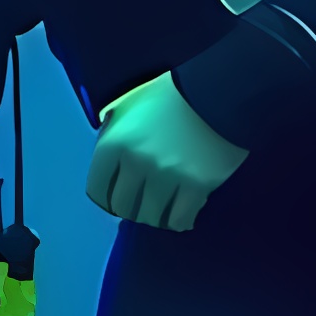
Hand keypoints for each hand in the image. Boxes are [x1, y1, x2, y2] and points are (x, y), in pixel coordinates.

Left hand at [86, 75, 247, 233]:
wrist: (219, 94)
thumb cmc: (170, 97)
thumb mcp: (128, 107)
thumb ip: (114, 133)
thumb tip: (108, 161)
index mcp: (115, 143)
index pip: (97, 189)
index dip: (105, 197)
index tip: (113, 198)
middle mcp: (137, 163)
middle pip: (122, 207)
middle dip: (128, 209)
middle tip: (138, 205)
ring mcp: (167, 177)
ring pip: (150, 217)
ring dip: (153, 217)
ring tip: (159, 210)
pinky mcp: (197, 186)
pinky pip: (179, 219)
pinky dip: (178, 221)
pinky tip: (180, 216)